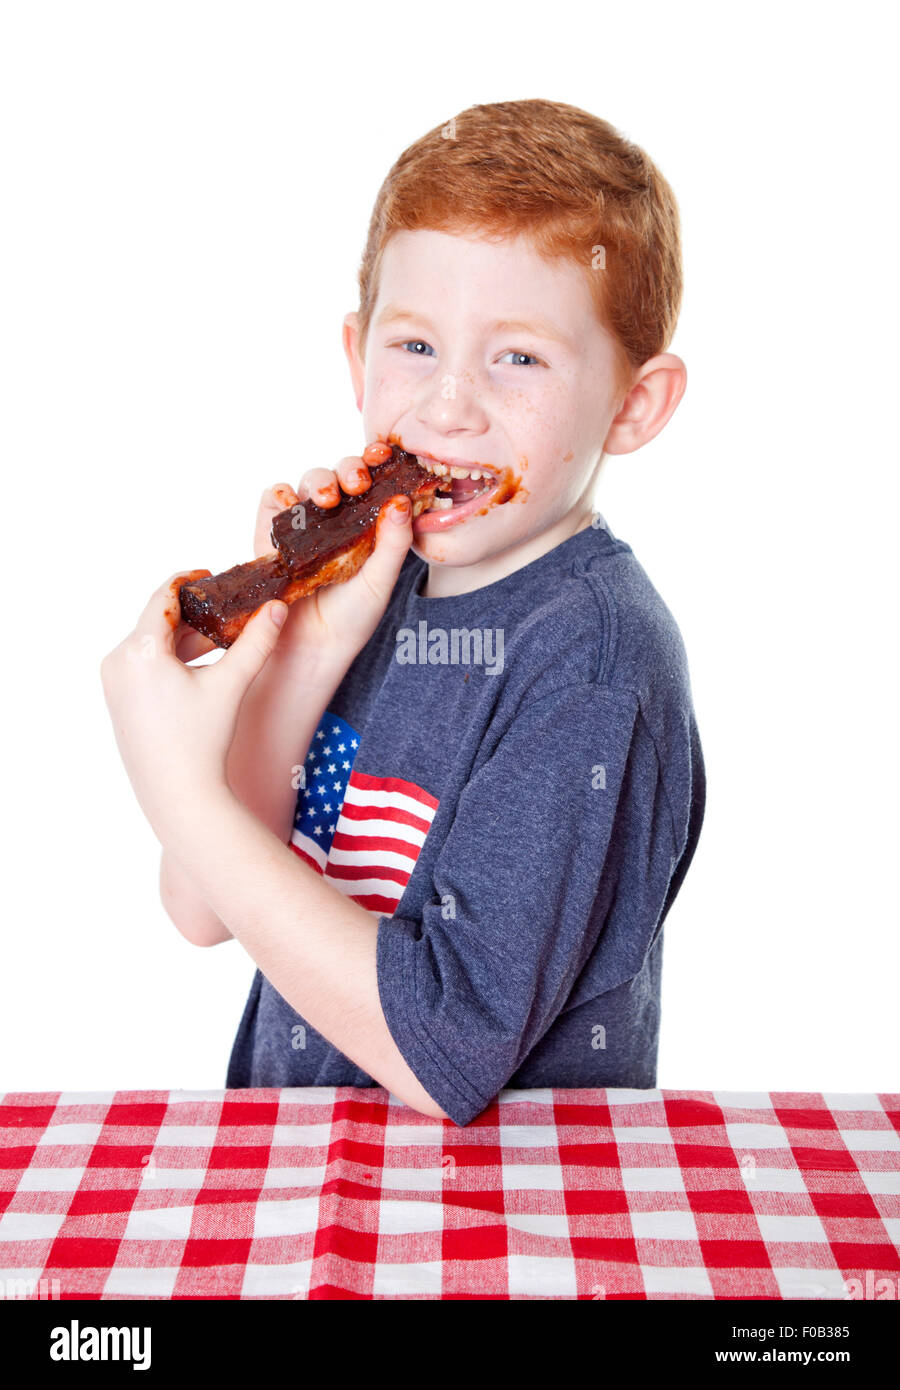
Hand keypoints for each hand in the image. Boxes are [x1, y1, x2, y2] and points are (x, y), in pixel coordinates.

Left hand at [100, 574, 290, 841]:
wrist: (180, 797)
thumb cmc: (202, 743)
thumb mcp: (231, 684)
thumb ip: (256, 641)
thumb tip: (277, 607)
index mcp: (139, 650)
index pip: (163, 597)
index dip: (190, 582)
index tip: (211, 576)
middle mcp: (117, 663)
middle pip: (157, 622)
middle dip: (193, 616)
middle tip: (225, 612)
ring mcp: (113, 685)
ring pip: (151, 646)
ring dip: (183, 641)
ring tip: (218, 644)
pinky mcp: (117, 703)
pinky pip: (143, 667)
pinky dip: (169, 661)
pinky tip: (199, 672)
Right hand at [255, 442, 412, 668]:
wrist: (310, 649)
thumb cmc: (351, 619)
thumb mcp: (380, 582)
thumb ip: (393, 544)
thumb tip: (401, 501)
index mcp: (369, 523)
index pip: (376, 481)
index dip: (379, 463)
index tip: (386, 458)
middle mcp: (338, 517)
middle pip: (341, 473)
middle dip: (349, 469)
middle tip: (357, 483)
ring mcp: (304, 523)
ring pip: (310, 481)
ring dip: (319, 480)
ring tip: (328, 499)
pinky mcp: (272, 532)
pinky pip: (273, 499)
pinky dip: (280, 492)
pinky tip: (291, 502)